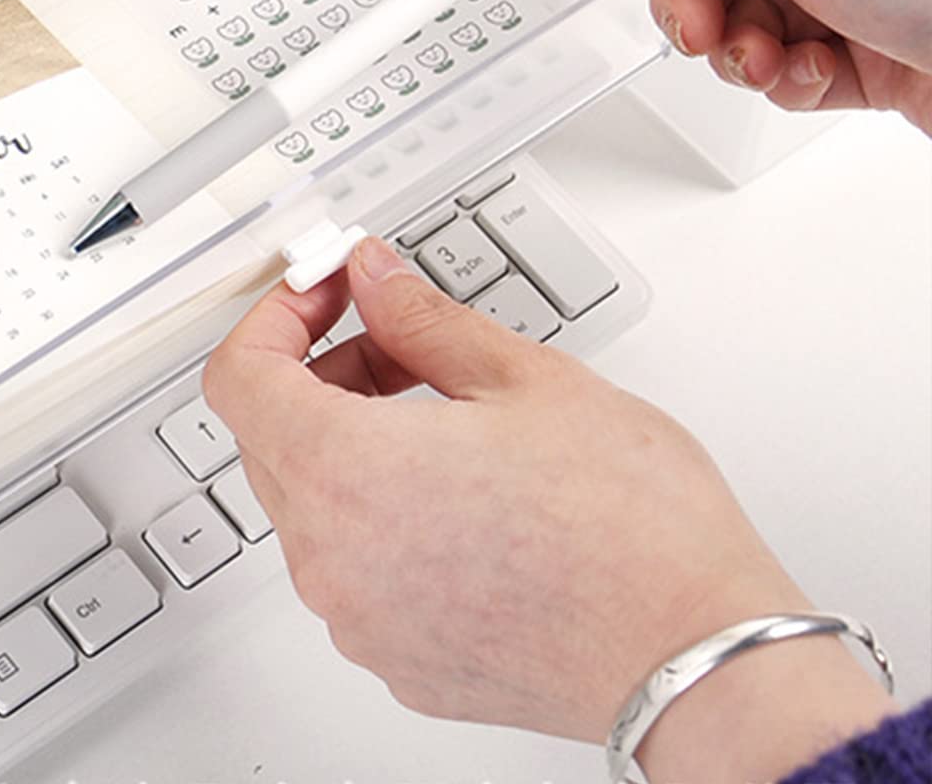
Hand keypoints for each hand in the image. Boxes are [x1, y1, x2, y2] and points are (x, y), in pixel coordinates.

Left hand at [203, 240, 894, 776]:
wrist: (701, 660)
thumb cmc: (634, 533)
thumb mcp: (525, 378)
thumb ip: (421, 319)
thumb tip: (373, 280)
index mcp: (346, 474)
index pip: (239, 376)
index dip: (273, 318)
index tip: (321, 295)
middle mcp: (333, 558)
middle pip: (270, 436)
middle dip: (319, 370)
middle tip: (393, 337)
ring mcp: (362, 621)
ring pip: (310, 502)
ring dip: (349, 440)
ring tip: (443, 411)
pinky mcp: (399, 660)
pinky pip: (353, 565)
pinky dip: (379, 512)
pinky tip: (456, 487)